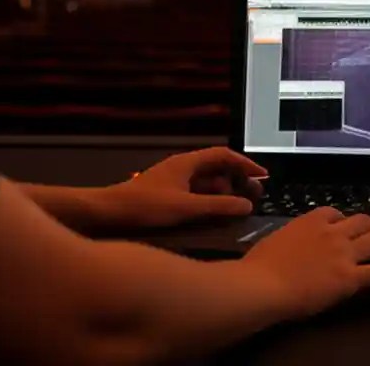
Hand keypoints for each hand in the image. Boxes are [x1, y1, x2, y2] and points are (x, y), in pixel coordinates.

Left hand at [100, 147, 268, 229]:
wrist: (107, 214)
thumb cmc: (144, 206)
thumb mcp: (187, 207)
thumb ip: (219, 206)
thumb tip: (247, 205)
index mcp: (187, 163)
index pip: (224, 156)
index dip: (245, 164)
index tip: (262, 176)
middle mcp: (182, 168)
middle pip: (217, 168)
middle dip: (237, 179)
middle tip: (253, 194)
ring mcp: (173, 181)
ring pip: (206, 182)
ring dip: (223, 191)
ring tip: (236, 206)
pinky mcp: (166, 194)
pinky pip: (195, 192)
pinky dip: (209, 200)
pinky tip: (214, 213)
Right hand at [243, 207, 369, 318]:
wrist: (261, 286)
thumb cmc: (256, 268)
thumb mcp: (271, 243)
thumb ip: (286, 241)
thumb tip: (284, 246)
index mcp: (309, 222)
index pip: (334, 212)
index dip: (345, 219)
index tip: (348, 226)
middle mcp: (331, 232)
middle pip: (364, 221)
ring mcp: (344, 253)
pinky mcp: (351, 277)